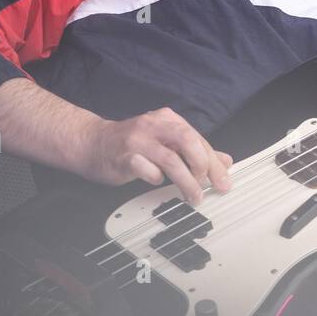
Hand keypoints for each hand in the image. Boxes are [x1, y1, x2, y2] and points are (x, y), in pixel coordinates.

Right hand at [74, 107, 232, 205]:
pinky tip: (156, 182)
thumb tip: (225, 161)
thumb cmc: (131, 144)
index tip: (224, 182)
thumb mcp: (166, 143)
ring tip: (192, 196)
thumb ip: (196, 151)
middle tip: (206, 185)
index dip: (214, 163)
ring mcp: (139, 140)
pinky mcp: (124, 156)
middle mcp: (154, 125)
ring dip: (186, 181)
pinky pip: (147, 170)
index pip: (199, 139)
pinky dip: (156, 179)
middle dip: (203, 166)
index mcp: (168, 119)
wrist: (92, 143)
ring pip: (171, 159)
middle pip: (188, 142)